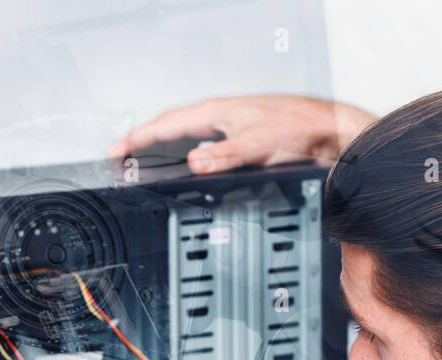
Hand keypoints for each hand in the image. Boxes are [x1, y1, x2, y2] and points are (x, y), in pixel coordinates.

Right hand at [107, 95, 375, 174]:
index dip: (139, 139)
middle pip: (170, 127)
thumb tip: (194, 163)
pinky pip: (201, 144)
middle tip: (121, 156)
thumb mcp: (257, 145)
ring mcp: (227, 126)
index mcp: (216, 113)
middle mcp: (219, 117)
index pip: (167, 125)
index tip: (117, 151)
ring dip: (162, 146)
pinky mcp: (237, 138)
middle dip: (143, 141)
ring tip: (143, 159)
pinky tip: (185, 164)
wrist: (324, 132)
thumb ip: (224, 156)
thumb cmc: (297, 128)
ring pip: (185, 135)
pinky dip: (185, 153)